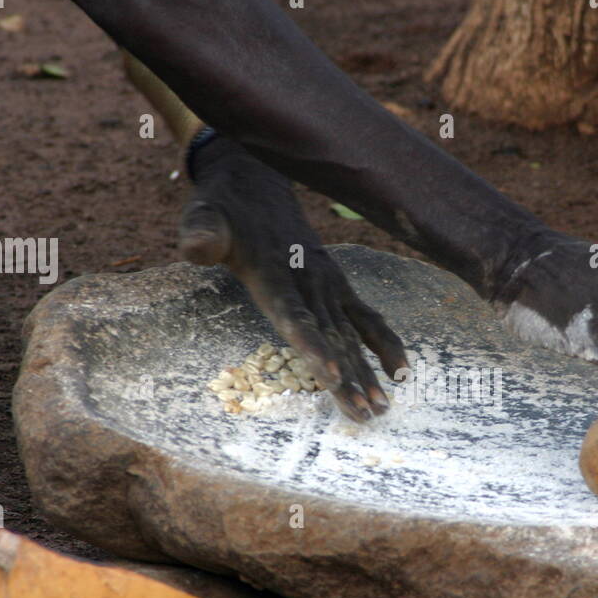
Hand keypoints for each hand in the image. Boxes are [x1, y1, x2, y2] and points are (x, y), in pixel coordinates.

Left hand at [181, 132, 407, 421]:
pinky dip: (385, 345)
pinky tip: (400, 374)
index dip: (313, 345)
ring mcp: (328, 283)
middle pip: (331, 335)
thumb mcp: (204, 215)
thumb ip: (202, 234)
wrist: (257, 183)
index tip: (332, 375)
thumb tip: (197, 248)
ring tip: (380, 410)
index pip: (294, 313)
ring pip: (350, 335)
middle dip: (349, 377)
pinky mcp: (338, 286)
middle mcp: (308, 279)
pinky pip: (366, 319)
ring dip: (367, 373)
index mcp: (274, 270)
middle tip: (363, 414)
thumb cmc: (224, 209)